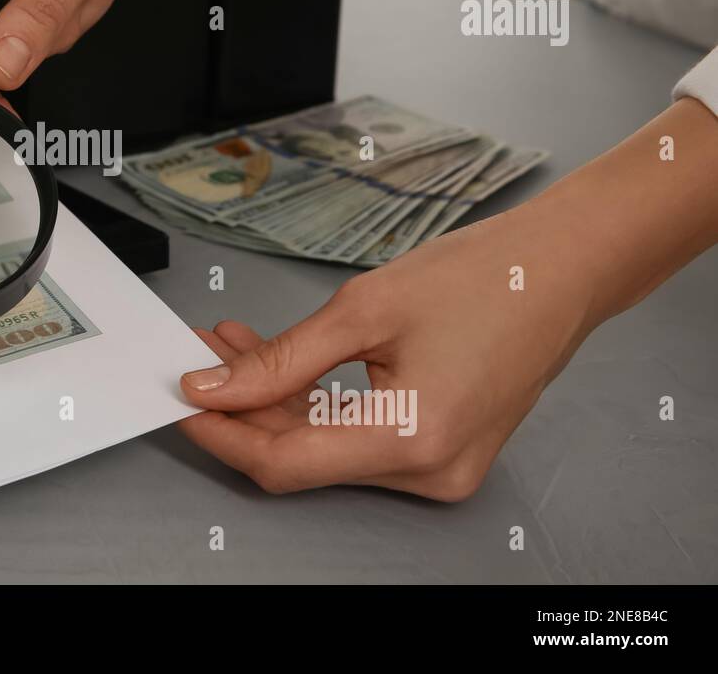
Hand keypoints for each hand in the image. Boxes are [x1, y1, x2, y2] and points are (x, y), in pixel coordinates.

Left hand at [178, 97, 717, 500]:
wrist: (560, 271)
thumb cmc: (485, 279)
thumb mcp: (363, 310)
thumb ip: (281, 360)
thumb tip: (217, 386)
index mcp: (414, 439)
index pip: (285, 462)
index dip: (222, 433)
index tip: (181, 401)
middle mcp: (430, 471)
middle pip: (301, 457)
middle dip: (242, 407)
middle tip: (200, 358)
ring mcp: (439, 468)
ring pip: (324, 447)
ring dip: (274, 401)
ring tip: (234, 348)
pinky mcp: (440, 450)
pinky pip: (356, 437)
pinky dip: (313, 404)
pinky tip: (280, 364)